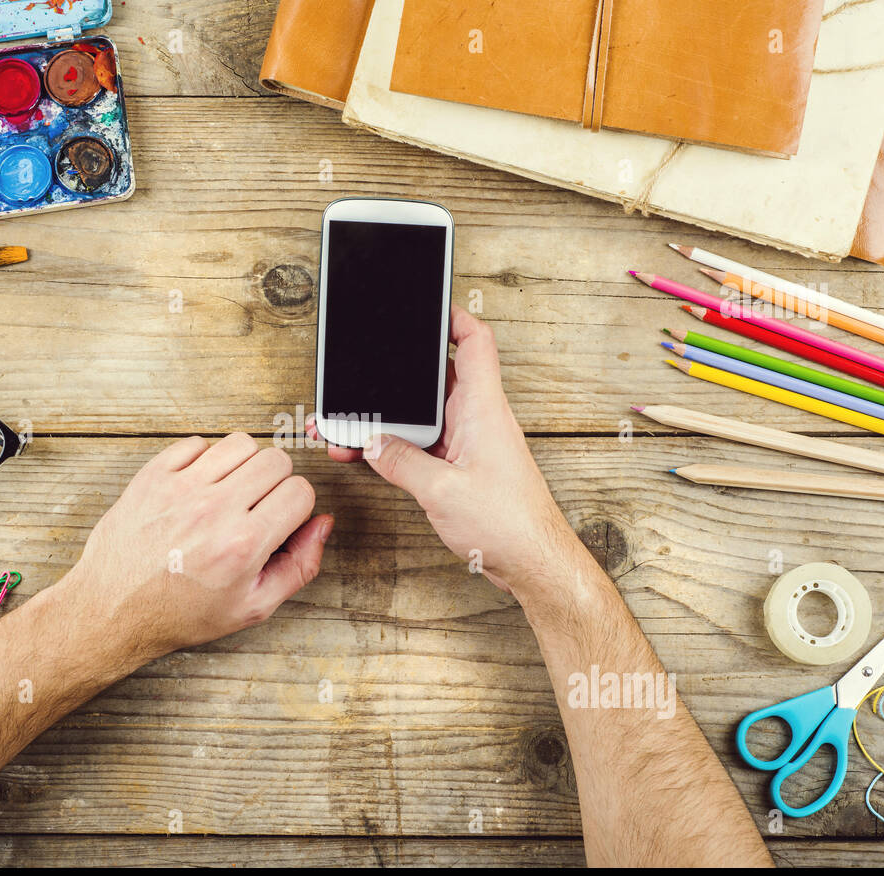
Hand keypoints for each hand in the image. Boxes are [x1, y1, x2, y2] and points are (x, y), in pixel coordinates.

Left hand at [62, 433, 332, 670]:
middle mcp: (213, 510)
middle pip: (276, 460)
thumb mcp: (252, 607)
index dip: (298, 507)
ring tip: (230, 492)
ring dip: (243, 465)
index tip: (281, 520)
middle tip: (258, 507)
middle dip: (276, 482)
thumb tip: (322, 524)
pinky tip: (199, 487)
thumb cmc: (180, 613)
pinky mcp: (153, 476)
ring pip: (240, 443)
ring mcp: (180, 488)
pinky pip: (196, 443)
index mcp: (243, 544)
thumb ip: (299, 565)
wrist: (113, 609)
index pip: (300, 491)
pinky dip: (204, 460)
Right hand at [309, 306, 559, 593]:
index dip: (450, 316)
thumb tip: (371, 443)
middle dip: (395, 377)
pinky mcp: (462, 468)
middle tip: (361, 376)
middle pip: (433, 379)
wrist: (533, 563)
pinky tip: (369, 456)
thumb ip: (400, 462)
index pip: (474, 342)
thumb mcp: (441, 491)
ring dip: (388, 421)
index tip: (423, 305)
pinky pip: (423, 446)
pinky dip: (396, 448)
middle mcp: (478, 420)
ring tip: (350, 427)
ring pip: (422, 417)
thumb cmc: (508, 524)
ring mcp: (470, 444)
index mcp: (483, 409)